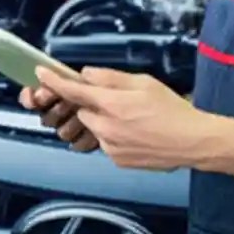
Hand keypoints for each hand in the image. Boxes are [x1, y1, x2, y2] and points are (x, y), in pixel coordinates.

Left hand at [35, 66, 205, 170]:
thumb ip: (110, 78)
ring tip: (132, 120)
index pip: (73, 91)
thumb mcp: (143, 83)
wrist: (194, 142)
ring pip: (95, 129)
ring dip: (103, 122)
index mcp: (112, 104)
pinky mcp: (118, 161)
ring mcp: (111, 147)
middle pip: (83, 112)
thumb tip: (86, 74)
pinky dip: (114, 137)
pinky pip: (106, 144)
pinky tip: (136, 134)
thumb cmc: (172, 109)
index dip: (54, 81)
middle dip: (91, 105)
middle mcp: (106, 127)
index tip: (40, 73)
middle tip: (116, 102)